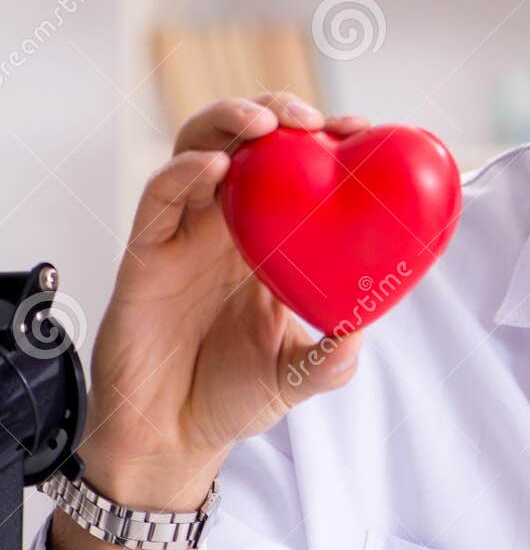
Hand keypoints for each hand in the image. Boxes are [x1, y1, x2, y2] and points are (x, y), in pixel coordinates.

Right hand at [52, 93, 370, 549]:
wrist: (170, 437)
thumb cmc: (235, 396)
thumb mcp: (301, 375)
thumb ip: (334, 357)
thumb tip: (362, 329)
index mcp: (277, 240)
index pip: (302, 169)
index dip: (329, 138)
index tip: (361, 128)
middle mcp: (233, 226)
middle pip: (249, 141)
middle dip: (277, 112)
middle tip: (307, 119)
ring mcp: (188, 234)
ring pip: (199, 148)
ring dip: (230, 122)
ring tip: (264, 125)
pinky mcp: (147, 253)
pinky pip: (160, 197)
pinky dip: (184, 172)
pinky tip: (214, 166)